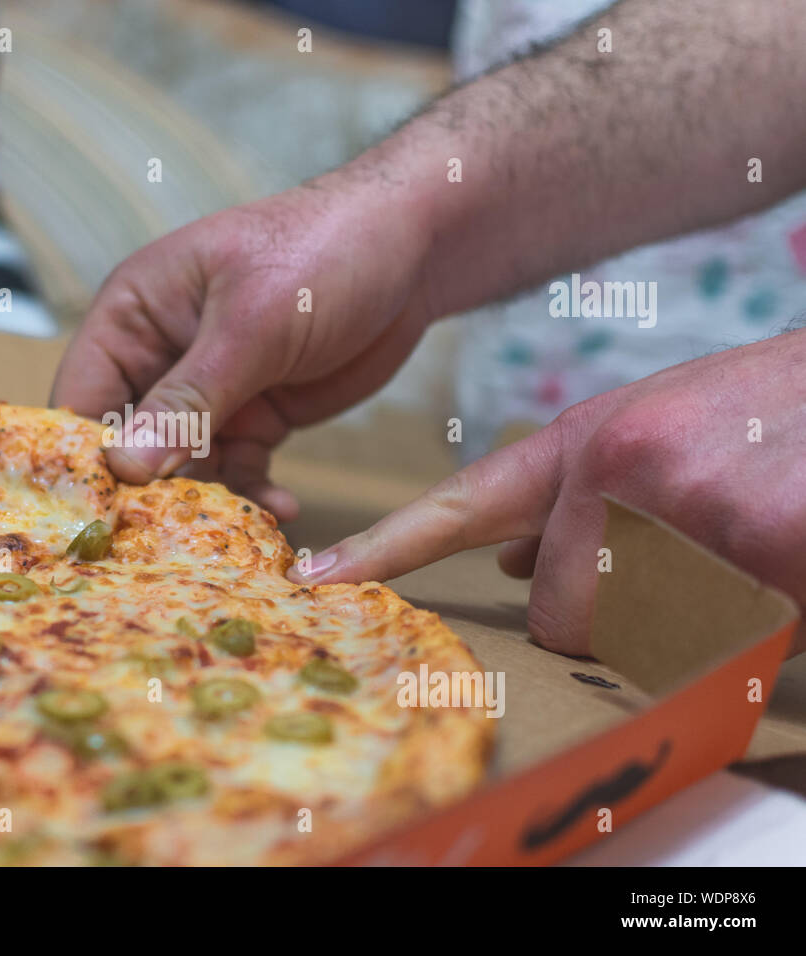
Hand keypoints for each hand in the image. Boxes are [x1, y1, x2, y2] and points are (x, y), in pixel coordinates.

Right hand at [51, 170, 433, 520]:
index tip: (98, 516)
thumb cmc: (322, 252)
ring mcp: (209, 389)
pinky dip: (254, 491)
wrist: (415, 247)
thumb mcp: (250, 326)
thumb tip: (125, 465)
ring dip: (206, 500)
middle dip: (147, 491)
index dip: (85, 458)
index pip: (81, 396)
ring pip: (184, 465)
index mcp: (134, 314)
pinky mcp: (255, 414)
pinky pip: (238, 467)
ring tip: (232, 536)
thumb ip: (189, 399)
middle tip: (167, 541)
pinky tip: (283, 509)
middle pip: (128, 442)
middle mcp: (160, 355)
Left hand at [289, 330, 805, 655]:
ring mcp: (681, 509)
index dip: (384, 548)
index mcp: (587, 442)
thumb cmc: (765, 419)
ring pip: (638, 637)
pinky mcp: (756, 549)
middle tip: (682, 567)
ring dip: (685, 623)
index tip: (314, 581)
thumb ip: (576, 493)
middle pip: (558, 614)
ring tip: (738, 551)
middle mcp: (615, 470)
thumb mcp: (653, 431)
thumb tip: (511, 565)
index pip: (461, 508)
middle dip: (610, 617)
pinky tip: (785, 554)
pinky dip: (757, 623)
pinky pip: (722, 643)